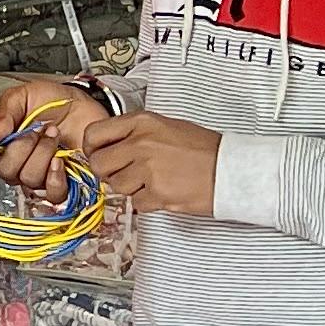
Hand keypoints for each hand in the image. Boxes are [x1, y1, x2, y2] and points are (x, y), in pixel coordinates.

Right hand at [0, 76, 90, 207]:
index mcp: (0, 144)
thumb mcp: (24, 96)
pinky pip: (51, 194)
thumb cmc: (54, 101)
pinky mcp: (60, 183)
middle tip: (35, 129)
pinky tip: (59, 160)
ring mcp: (37, 176)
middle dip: (21, 147)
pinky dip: (55, 177)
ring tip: (53, 134)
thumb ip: (5, 113)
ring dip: (42, 154)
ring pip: (28, 179)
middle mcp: (15, 164)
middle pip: (4, 171)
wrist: (85, 105)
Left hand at [71, 109, 218, 218]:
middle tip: (126, 173)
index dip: (92, 148)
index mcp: (142, 122)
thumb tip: (108, 146)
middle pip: (99, 164)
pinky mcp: (156, 193)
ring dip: (130, 188)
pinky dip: (147, 202)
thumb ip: (135, 134)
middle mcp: (141, 143)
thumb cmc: (204, 149)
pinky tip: (164, 191)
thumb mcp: (166, 127)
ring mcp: (147, 169)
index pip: (94, 134)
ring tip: (153, 181)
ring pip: (116, 186)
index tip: (99, 154)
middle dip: (109, 172)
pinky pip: (136, 203)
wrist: (232, 169)